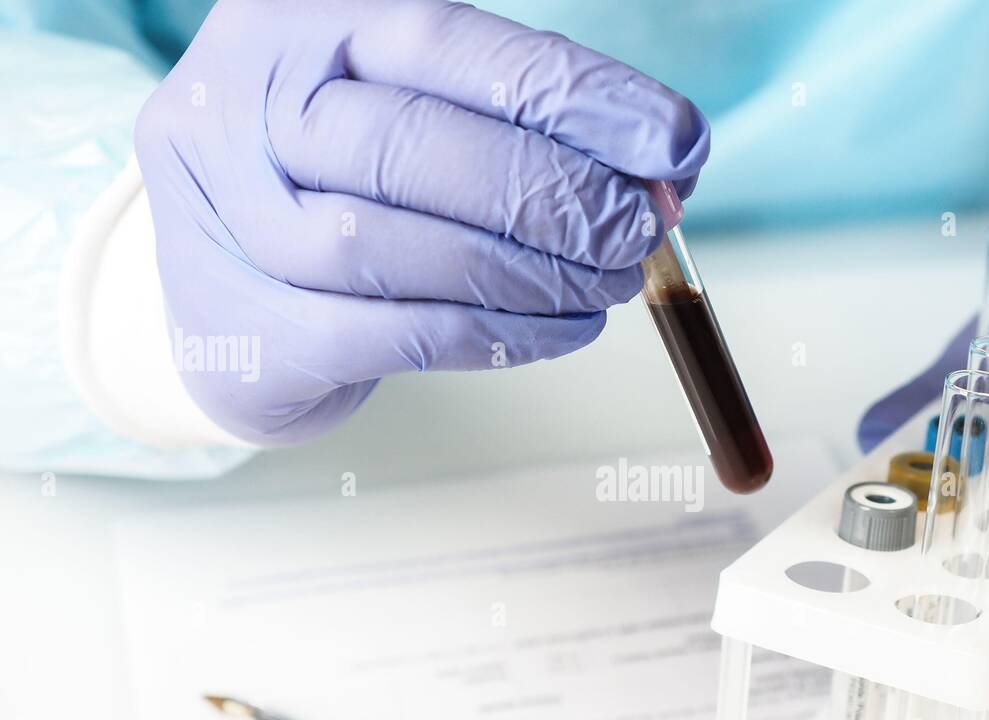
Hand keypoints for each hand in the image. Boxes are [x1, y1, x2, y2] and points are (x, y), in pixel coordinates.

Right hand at [135, 0, 708, 443]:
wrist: (227, 295)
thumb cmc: (338, 187)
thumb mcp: (401, 109)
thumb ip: (512, 122)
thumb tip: (658, 169)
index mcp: (294, 23)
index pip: (449, 44)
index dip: (574, 97)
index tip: (676, 145)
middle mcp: (245, 107)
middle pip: (420, 146)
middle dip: (560, 194)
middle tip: (640, 232)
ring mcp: (231, 220)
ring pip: (400, 247)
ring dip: (533, 273)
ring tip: (610, 284)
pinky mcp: (248, 328)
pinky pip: (395, 333)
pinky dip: (498, 334)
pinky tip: (561, 330)